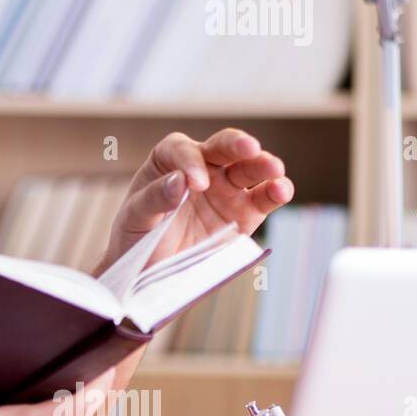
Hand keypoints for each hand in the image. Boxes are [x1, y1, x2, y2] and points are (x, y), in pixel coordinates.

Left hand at [97, 128, 294, 273]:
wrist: (148, 270)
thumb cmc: (135, 235)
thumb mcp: (134, 217)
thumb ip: (154, 198)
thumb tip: (179, 179)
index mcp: (168, 161)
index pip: (182, 150)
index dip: (191, 162)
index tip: (195, 184)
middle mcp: (201, 168)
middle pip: (222, 148)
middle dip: (236, 145)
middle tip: (248, 147)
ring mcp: (225, 190)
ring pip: (249, 169)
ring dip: (263, 165)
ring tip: (274, 169)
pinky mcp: (244, 214)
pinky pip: (263, 198)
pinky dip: (276, 192)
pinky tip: (282, 190)